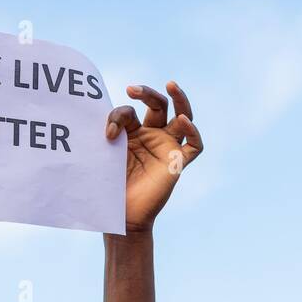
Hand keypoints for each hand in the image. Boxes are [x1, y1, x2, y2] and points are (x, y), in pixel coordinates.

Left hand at [105, 81, 202, 232]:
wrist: (121, 216)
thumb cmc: (111, 187)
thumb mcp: (107, 154)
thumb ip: (111, 134)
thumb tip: (112, 127)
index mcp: (134, 133)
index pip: (130, 111)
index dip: (118, 116)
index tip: (108, 131)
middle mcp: (153, 137)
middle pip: (159, 105)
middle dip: (147, 93)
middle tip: (132, 89)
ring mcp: (167, 149)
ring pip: (182, 116)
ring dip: (180, 99)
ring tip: (170, 85)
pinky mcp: (177, 164)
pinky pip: (194, 146)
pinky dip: (193, 132)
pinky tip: (184, 122)